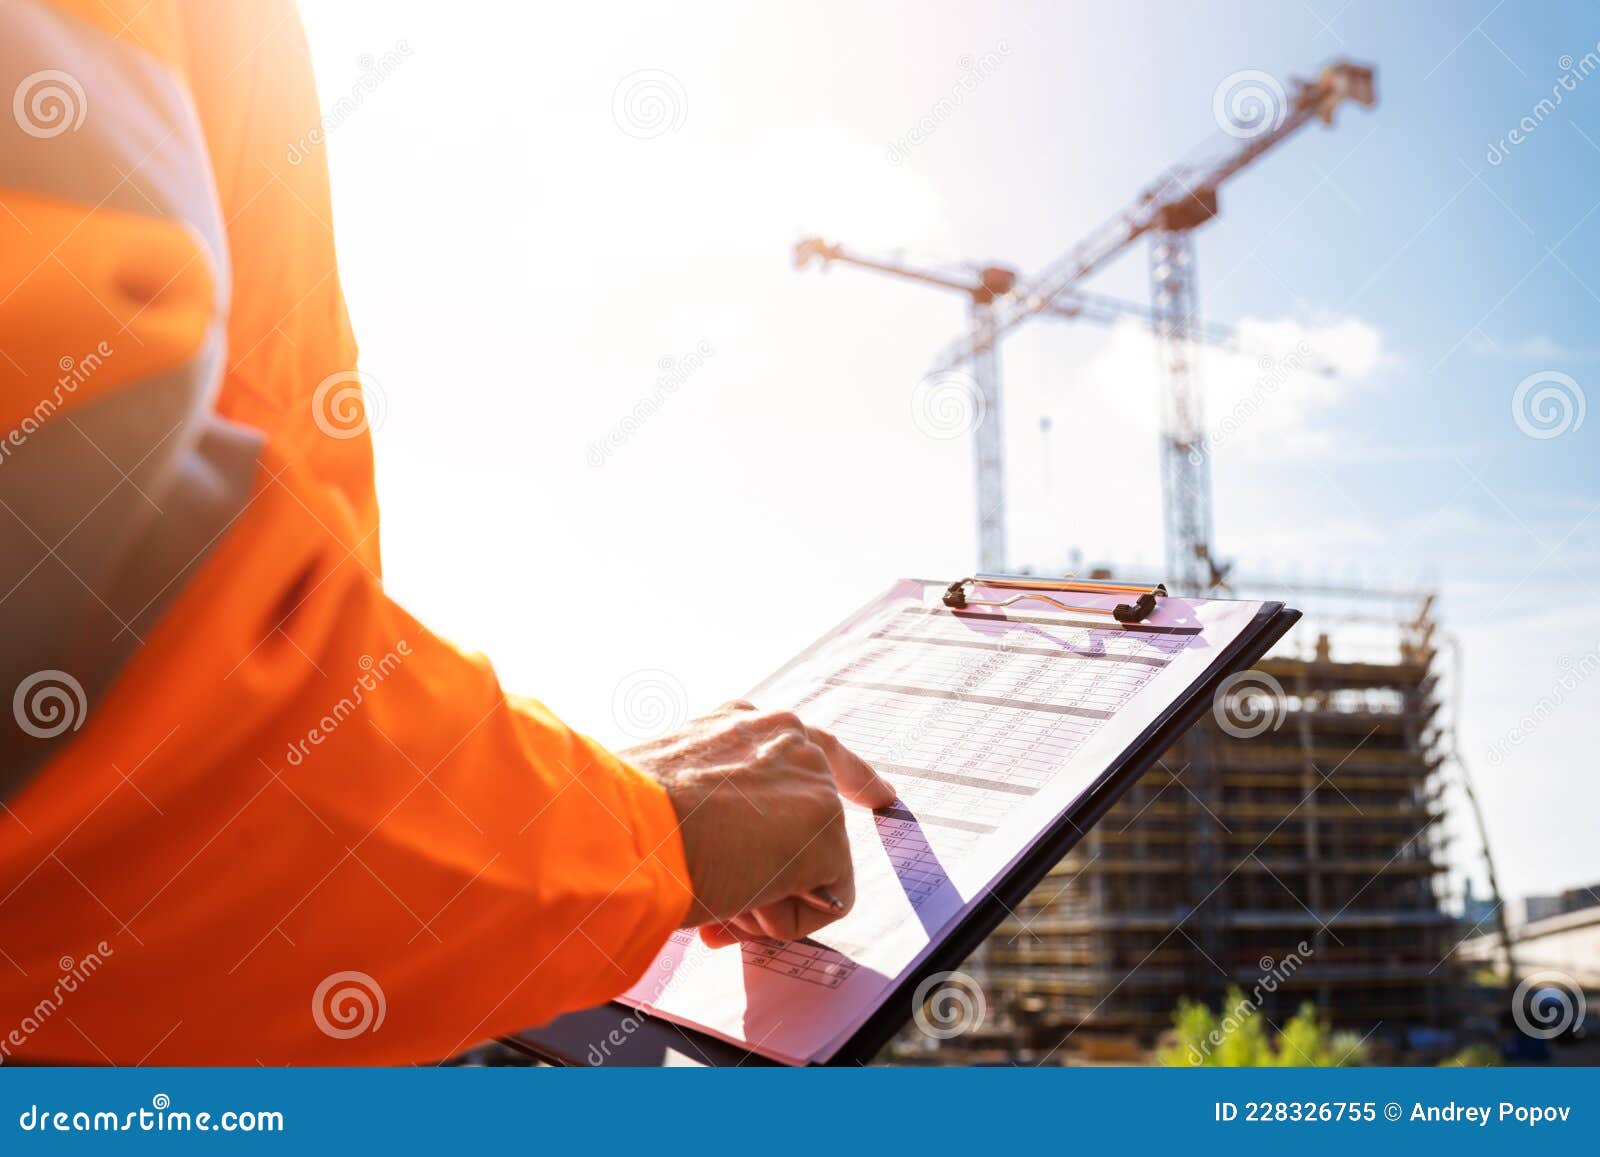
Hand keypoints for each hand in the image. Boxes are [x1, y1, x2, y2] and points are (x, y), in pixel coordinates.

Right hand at [623, 700, 894, 945]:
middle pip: (823, 816)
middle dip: (783, 872)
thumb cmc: (625, 817)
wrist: (621, 829)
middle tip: (739, 896)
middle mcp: (786, 736)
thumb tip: (728, 875)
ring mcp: (813, 781)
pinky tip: (736, 898)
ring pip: (813, 867)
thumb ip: (717, 814)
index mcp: (743, 722)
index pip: (811, 747)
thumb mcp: (674, 792)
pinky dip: (781, 920)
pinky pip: (825, 903)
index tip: (882, 796)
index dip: (854, 778)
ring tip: (713, 887)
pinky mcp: (827, 828)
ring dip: (766, 897)